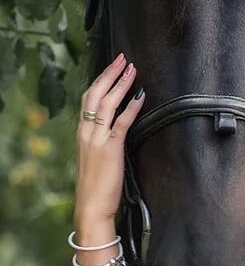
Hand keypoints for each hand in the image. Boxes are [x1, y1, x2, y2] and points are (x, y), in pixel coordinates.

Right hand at [74, 52, 144, 228]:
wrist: (91, 207)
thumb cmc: (97, 187)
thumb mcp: (97, 158)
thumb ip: (104, 141)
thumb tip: (118, 130)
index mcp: (82, 134)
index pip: (88, 99)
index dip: (100, 81)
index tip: (112, 67)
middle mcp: (86, 133)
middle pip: (95, 94)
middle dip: (109, 74)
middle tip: (122, 58)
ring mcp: (97, 140)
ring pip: (106, 103)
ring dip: (121, 84)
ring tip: (132, 69)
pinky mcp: (110, 149)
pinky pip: (121, 123)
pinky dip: (131, 107)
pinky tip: (141, 95)